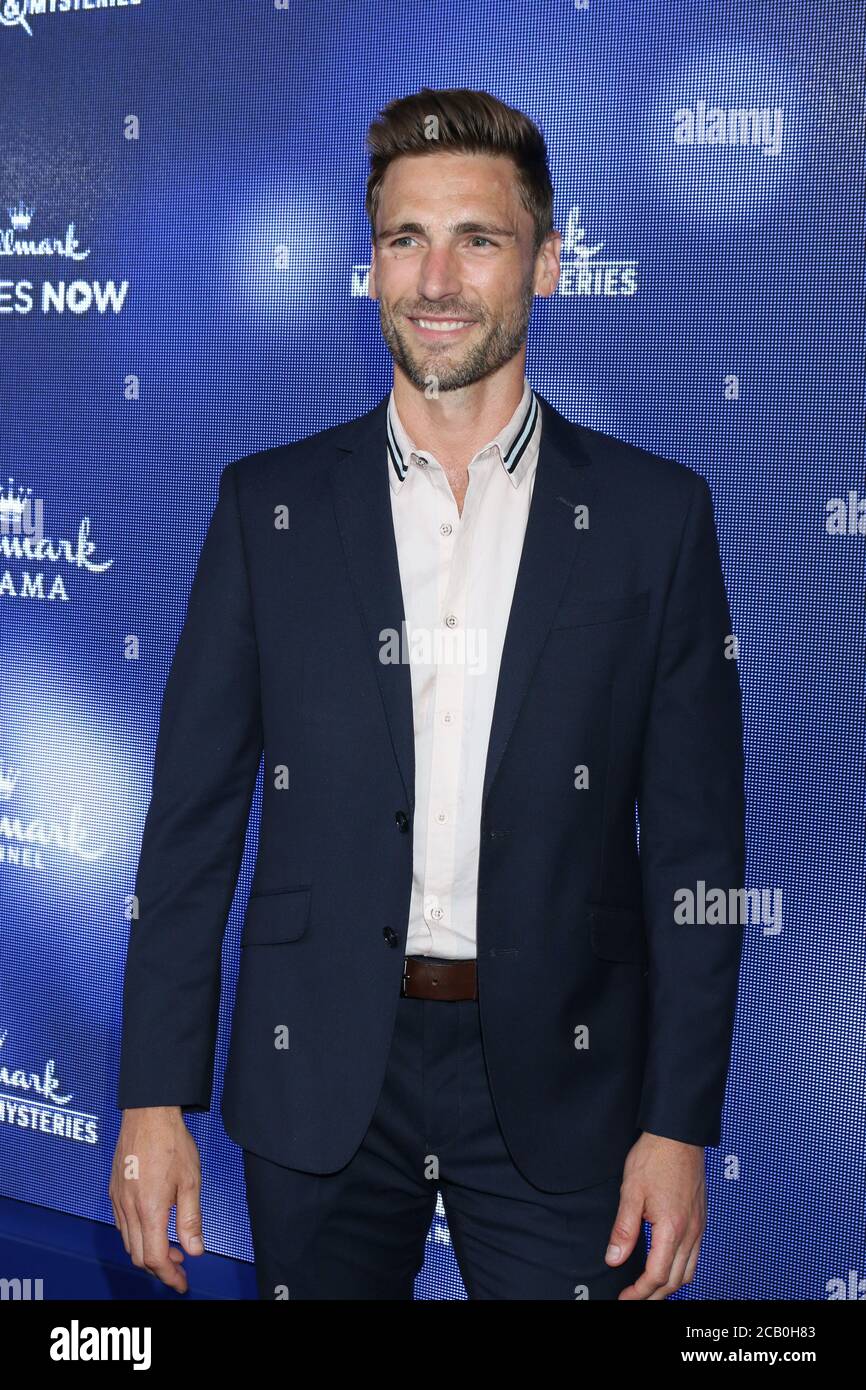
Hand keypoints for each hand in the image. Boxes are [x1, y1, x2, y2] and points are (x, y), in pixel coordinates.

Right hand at [109, 1106, 203, 1292]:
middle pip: (137, 1255)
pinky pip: (122, 1224)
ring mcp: (118, 1199)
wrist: (148, 1113)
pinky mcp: (114, 1190)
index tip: (181, 1282)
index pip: (153, 1258)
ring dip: (147, 1252)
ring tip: (172, 1248)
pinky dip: (137, 1235)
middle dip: (159, 1268)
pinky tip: (154, 1226)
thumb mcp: (191, 1182)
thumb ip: (190, 1219)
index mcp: (148, 1208)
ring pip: (128, 1242)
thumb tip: (195, 1250)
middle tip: (180, 1267)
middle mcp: (128, 1208)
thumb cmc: (171, 1142)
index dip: (168, 1275)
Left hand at [605, 1130, 706, 1299]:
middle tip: (634, 1298)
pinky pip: (695, 1255)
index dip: (639, 1292)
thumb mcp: (631, 1192)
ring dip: (670, 1285)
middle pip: (676, 1280)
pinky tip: (668, 1264)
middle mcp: (690, 1231)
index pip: (658, 1276)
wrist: (678, 1134)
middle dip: (654, 1295)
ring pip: (690, 1271)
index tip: (625, 1297)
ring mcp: (699, 1226)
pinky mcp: (701, 1219)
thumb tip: (614, 1258)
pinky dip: (682, 1269)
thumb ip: (624, 1230)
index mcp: (672, 1228)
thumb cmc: (655, 1157)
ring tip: (650, 1288)